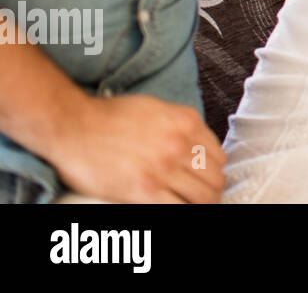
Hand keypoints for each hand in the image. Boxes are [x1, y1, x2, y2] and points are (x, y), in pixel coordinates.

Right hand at [44, 93, 224, 202]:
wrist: (74, 126)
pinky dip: (182, 211)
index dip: (214, 171)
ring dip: (201, 203)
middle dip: (212, 190)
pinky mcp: (145, 190)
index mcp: (187, 122)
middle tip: (202, 197)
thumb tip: (197, 146)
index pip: (219, 156)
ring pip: (203, 196)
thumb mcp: (157, 109)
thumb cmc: (110, 117)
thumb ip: (180, 126)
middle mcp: (181, 144)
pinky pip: (179, 208)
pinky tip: (175, 208)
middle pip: (216, 178)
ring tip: (191, 205)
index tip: (206, 179)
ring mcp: (164, 168)